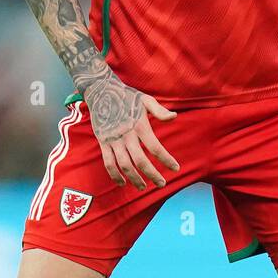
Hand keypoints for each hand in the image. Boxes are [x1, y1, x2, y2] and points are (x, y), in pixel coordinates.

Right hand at [81, 73, 179, 189]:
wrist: (101, 91)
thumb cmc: (127, 96)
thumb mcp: (146, 99)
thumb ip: (160, 111)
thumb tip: (174, 117)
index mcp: (139, 124)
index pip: (155, 147)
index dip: (166, 159)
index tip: (175, 168)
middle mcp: (126, 134)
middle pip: (140, 160)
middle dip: (152, 174)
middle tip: (162, 184)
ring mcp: (113, 139)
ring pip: (124, 165)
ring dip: (134, 179)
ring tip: (143, 187)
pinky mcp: (103, 142)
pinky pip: (108, 163)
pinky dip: (115, 175)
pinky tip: (122, 183)